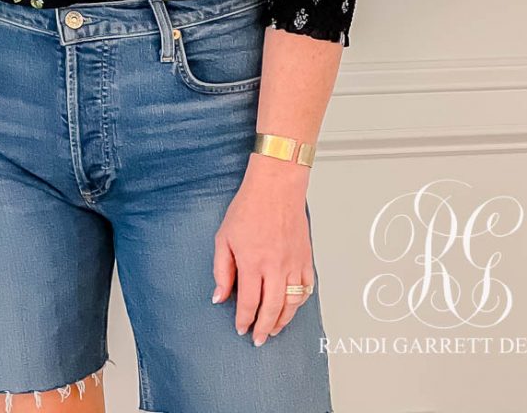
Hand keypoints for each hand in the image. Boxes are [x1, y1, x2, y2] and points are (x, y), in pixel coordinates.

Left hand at [212, 155, 314, 346]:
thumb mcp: (224, 237)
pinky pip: (306, 288)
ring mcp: (293, 264)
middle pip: (272, 309)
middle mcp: (275, 267)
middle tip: (260, 339)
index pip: (249, 303)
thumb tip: (220, 296)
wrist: (276, 187)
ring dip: (283, 320)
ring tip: (275, 328)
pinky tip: (292, 306)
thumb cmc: (249, 207)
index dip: (244, 320)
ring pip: (292, 303)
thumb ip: (222, 270)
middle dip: (265, 328)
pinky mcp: (306, 258)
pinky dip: (300, 302)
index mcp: (252, 262)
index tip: (241, 328)